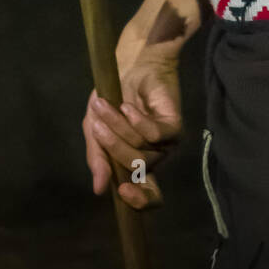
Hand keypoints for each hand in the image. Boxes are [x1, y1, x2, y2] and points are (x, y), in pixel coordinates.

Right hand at [82, 52, 181, 210]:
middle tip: (97, 125)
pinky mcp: (174, 125)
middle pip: (136, 168)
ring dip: (118, 126)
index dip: (139, 201)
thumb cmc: (111, 100)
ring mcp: (166, 143)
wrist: (128, 67)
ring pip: (142, 148)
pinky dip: (137, 121)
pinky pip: (155, 134)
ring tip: (104, 105)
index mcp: (137, 166)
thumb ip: (97, 158)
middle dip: (112, 147)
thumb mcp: (94, 128)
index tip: (122, 192)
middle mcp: (155, 158)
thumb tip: (99, 189)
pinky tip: (128, 106)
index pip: (148, 196)